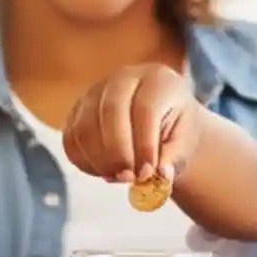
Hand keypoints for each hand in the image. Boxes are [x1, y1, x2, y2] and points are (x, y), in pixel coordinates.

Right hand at [63, 64, 204, 183]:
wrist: (161, 118)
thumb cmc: (175, 129)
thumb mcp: (186, 141)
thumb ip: (174, 158)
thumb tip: (160, 175)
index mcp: (158, 80)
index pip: (145, 108)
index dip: (144, 143)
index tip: (148, 172)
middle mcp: (124, 78)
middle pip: (111, 110)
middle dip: (118, 151)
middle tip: (129, 178)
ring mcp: (96, 91)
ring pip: (85, 125)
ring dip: (99, 159)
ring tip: (118, 178)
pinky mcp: (77, 110)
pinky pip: (71, 138)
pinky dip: (84, 161)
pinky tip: (104, 172)